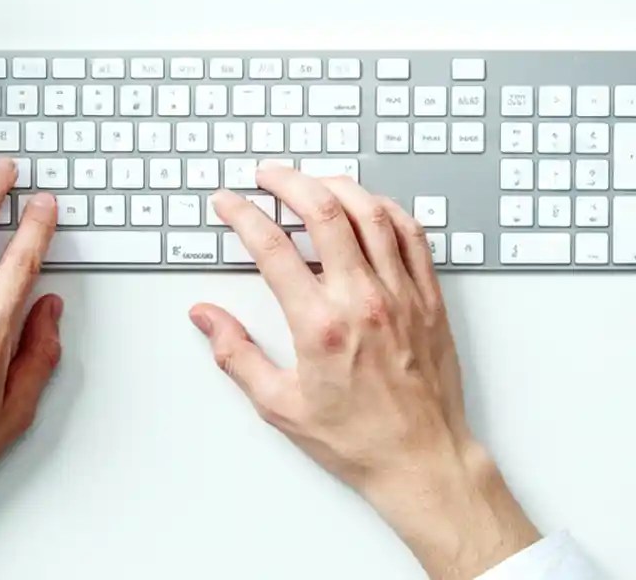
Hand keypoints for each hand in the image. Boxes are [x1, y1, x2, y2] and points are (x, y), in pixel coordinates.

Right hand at [190, 165, 539, 579]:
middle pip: (324, 212)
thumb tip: (206, 318)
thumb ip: (237, 355)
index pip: (272, 248)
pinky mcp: (429, 299)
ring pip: (370, 213)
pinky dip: (386, 208)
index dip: (243, 215)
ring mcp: (401, 295)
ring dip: (336, 185)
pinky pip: (412, 235)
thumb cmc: (358, 439)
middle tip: (267, 175)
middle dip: (288, 182)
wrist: (422, 461)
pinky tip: (368, 205)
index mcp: (320, 326)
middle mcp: (363, 301)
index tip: (228, 203)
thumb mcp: (280, 406)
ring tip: (312, 180)